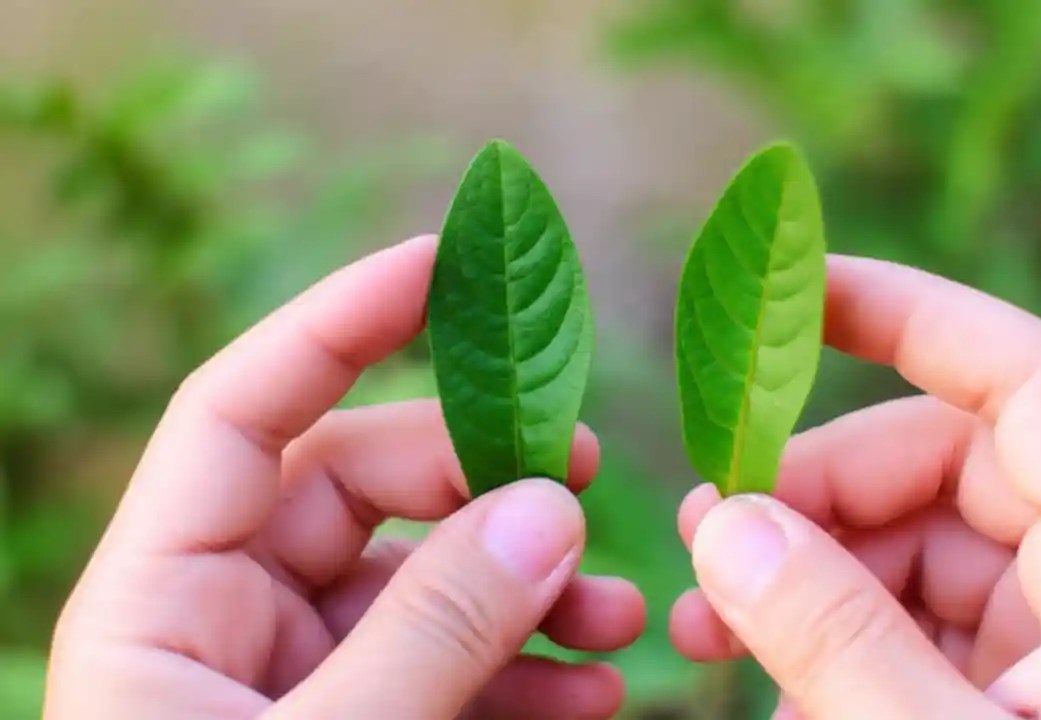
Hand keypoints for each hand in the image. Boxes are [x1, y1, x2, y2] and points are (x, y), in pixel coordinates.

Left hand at [46, 236, 644, 718]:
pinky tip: (596, 691)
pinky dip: (529, 669)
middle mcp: (232, 619)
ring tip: (628, 616)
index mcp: (165, 598)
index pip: (245, 410)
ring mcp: (304, 676)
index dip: (340, 324)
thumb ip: (432, 631)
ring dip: (533, 585)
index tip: (445, 267)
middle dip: (487, 485)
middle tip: (587, 494)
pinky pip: (457, 667)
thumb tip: (547, 505)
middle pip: (368, 491)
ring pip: (432, 581)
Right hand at [670, 255, 1040, 718]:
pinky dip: (831, 633)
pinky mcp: (1021, 696)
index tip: (791, 297)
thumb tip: (725, 521)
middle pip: (947, 463)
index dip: (910, 315)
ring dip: (806, 567)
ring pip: (916, 544)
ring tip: (711, 629)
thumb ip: (833, 636)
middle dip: (818, 485)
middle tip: (709, 536)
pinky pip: (912, 622)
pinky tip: (768, 684)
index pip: (1027, 379)